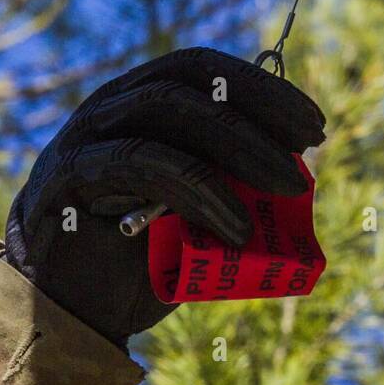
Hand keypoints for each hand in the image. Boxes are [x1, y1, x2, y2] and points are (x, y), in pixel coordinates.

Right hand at [4, 47, 324, 347]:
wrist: (73, 315)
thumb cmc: (142, 260)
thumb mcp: (201, 212)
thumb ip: (233, 181)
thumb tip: (299, 166)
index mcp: (140, 103)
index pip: (204, 69)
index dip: (264, 88)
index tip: (314, 124)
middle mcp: (109, 107)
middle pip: (191, 82)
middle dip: (261, 110)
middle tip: (311, 149)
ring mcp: (84, 136)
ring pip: (170, 111)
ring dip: (241, 146)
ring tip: (289, 189)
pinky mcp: (69, 176)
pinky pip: (145, 164)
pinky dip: (202, 190)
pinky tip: (238, 226)